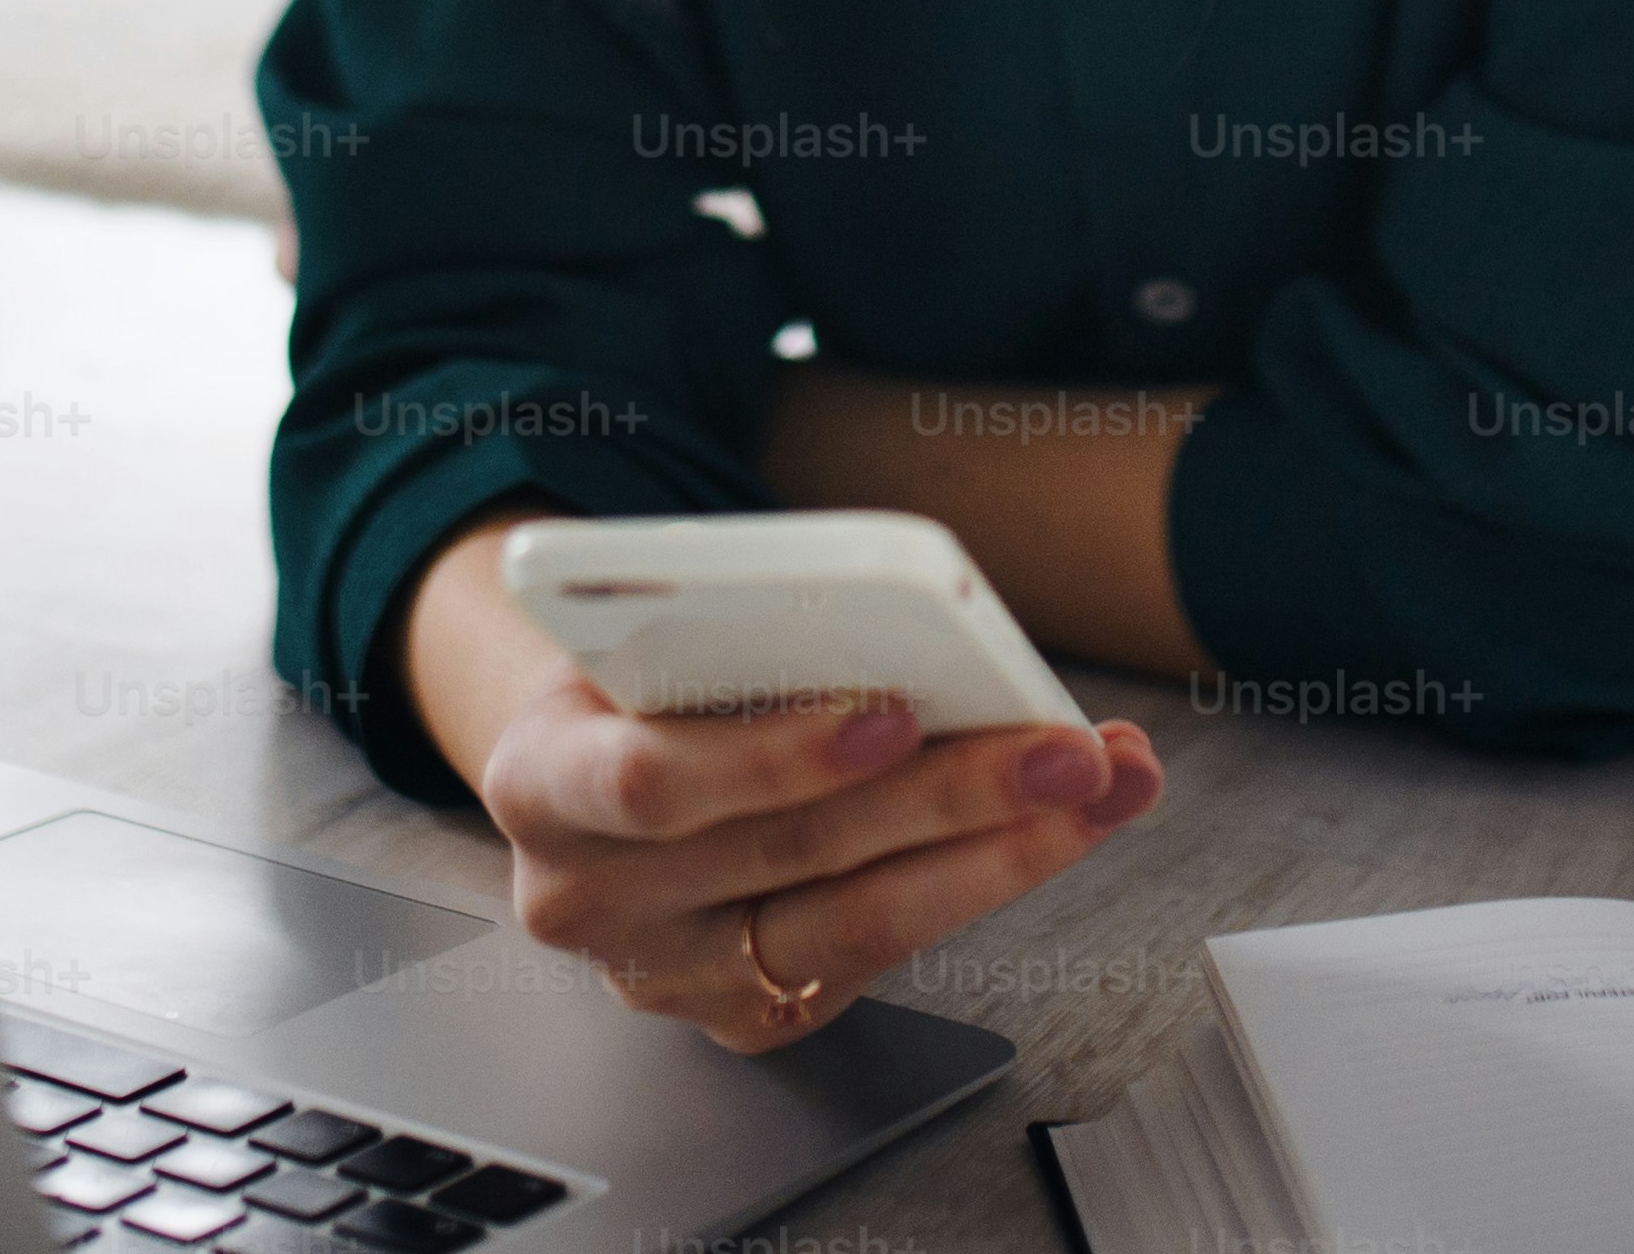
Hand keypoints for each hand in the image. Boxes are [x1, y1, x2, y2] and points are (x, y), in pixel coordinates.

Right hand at [466, 678, 1163, 1051]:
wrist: (590, 772)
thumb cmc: (639, 682)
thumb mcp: (647, 633)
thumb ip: (734, 634)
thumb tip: (907, 618)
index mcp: (539, 779)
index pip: (652, 779)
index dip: (776, 755)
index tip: (895, 712)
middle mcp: (586, 896)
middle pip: (791, 854)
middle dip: (951, 794)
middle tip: (1064, 750)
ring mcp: (663, 974)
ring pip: (853, 921)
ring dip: (998, 851)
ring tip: (1094, 789)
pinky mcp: (739, 1016)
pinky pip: (872, 958)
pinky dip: (975, 885)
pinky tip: (1048, 835)